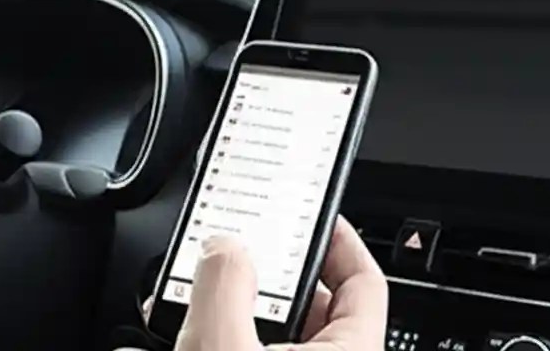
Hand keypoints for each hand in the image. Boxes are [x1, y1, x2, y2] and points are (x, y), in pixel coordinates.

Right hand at [174, 216, 387, 349]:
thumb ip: (224, 287)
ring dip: (235, 315)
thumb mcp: (220, 348)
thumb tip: (224, 249)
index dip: (339, 239)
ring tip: (197, 300)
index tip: (311, 212)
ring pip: (275, 340)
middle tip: (237, 253)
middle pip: (312, 307)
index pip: (365, 281)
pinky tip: (184, 335)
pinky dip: (222, 344)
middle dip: (268, 278)